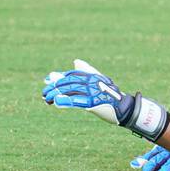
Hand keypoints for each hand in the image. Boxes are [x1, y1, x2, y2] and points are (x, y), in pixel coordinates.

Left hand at [41, 59, 169, 140]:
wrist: (124, 108)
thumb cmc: (110, 96)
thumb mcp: (98, 81)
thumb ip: (86, 72)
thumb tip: (75, 61)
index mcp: (92, 76)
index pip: (71, 75)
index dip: (59, 78)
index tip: (47, 82)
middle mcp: (92, 81)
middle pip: (69, 82)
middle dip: (54, 87)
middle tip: (44, 93)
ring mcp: (93, 91)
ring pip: (70, 91)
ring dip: (56, 94)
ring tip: (47, 98)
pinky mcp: (94, 102)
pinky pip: (77, 101)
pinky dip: (65, 100)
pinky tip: (56, 102)